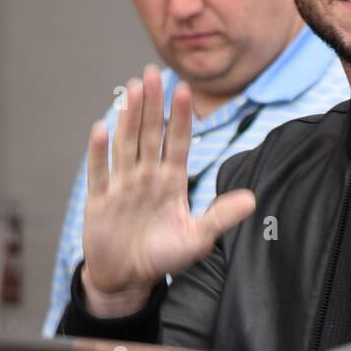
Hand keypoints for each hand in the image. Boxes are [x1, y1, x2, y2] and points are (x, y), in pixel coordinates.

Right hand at [80, 65, 255, 314]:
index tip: (185, 90)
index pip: (178, 142)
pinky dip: (99, 152)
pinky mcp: (100, 200)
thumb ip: (221, 217)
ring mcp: (123, 185)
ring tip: (131, 88)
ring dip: (128, 117)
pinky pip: (99, 172)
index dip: (181, 117)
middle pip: (150, 134)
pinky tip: (101, 128)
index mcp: (172, 182)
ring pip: (125, 144)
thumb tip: (252, 200)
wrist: (128, 278)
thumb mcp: (198, 238)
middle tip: (153, 72)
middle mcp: (147, 177)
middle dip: (152, 104)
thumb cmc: (164, 257)